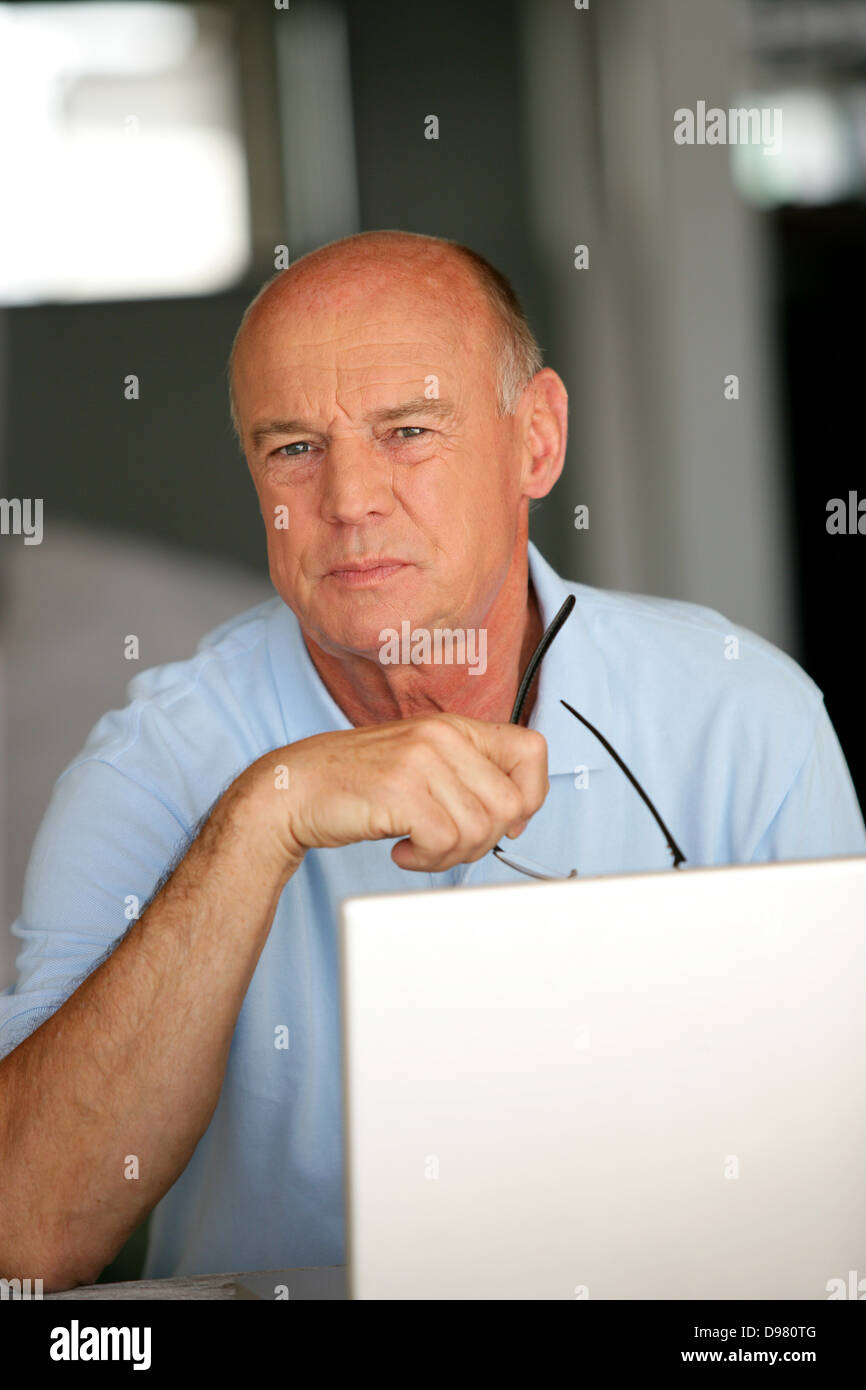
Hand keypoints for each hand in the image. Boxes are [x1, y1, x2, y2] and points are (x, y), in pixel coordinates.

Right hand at [252, 713, 548, 873]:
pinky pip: (445, 842)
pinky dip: (426, 859)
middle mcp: (442, 737)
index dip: (530, 794)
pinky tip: (402, 850)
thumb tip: (519, 815)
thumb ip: (469, 777)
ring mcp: (421, 761)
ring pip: (480, 829)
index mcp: (454, 727)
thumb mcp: (422, 765)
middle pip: (511, 803)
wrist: (294, 789)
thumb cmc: (357, 783)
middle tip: (447, 842)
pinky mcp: (400, 791)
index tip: (505, 820)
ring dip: (451, 854)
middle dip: (485, 839)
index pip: (533, 750)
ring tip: (418, 845)